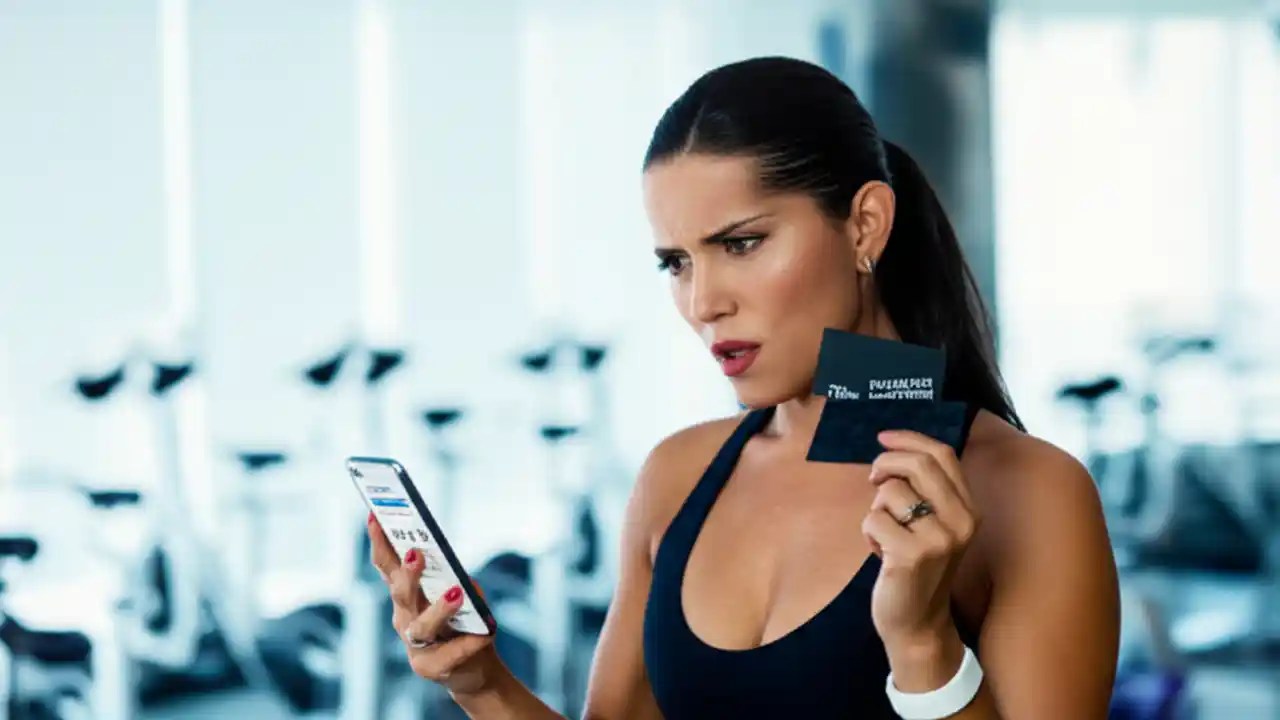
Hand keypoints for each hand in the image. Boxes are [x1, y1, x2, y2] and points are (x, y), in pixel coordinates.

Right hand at [368, 513, 498, 695]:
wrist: (474, 669)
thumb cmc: (463, 622)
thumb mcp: (460, 593)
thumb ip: (453, 580)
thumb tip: (457, 576)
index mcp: (407, 595)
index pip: (387, 566)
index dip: (379, 543)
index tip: (374, 517)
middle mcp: (405, 617)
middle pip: (400, 593)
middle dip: (407, 573)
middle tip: (416, 553)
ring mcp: (415, 645)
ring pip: (421, 626)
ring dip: (438, 608)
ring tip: (456, 593)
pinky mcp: (430, 668)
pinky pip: (449, 653)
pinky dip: (468, 642)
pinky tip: (484, 634)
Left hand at [861, 430, 978, 652]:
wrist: (918, 624)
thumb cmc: (917, 568)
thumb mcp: (933, 526)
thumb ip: (926, 492)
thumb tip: (893, 450)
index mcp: (968, 509)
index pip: (943, 455)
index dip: (909, 439)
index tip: (883, 438)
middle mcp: (961, 521)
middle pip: (917, 465)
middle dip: (884, 464)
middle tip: (872, 479)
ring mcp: (939, 539)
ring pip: (890, 492)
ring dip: (875, 509)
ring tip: (885, 534)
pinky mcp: (912, 555)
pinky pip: (873, 519)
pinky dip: (868, 533)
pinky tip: (880, 553)